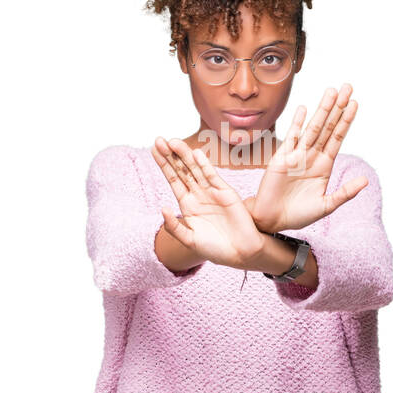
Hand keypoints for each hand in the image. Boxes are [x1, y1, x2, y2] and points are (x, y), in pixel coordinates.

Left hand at [152, 137, 264, 269]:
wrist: (240, 253)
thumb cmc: (215, 248)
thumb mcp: (189, 240)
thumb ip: (174, 226)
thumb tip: (163, 208)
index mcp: (187, 205)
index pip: (173, 179)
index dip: (164, 165)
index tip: (153, 150)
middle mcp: (198, 195)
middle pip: (182, 170)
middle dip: (170, 155)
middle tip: (158, 139)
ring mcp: (212, 192)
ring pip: (195, 170)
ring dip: (184, 155)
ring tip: (172, 141)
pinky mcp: (226, 193)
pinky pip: (212, 177)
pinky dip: (204, 165)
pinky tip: (196, 153)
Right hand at [248, 83, 366, 232]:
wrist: (271, 221)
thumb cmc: (297, 215)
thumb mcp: (326, 206)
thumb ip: (345, 193)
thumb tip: (365, 181)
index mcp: (323, 166)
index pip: (337, 138)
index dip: (346, 120)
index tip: (355, 103)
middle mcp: (311, 157)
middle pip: (327, 127)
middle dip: (338, 107)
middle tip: (347, 87)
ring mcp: (296, 156)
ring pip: (312, 128)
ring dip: (323, 110)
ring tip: (332, 91)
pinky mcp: (281, 159)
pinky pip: (291, 137)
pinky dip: (297, 123)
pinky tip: (303, 109)